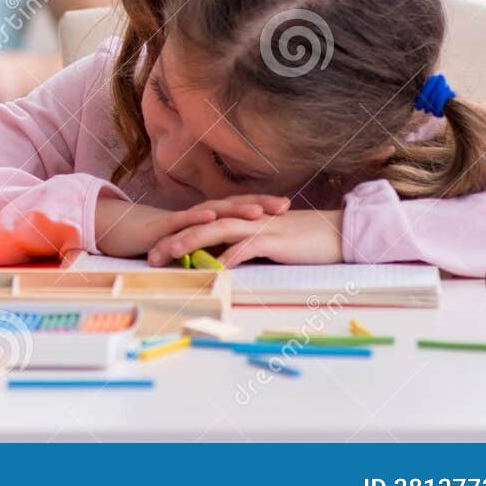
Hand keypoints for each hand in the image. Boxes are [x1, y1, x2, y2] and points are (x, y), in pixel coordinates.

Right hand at [95, 193, 289, 258]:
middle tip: (285, 206)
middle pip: (232, 204)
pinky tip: (213, 216)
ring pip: (212, 210)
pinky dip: (198, 217)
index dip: (263, 205)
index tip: (288, 207)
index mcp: (208, 217)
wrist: (123, 231)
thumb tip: (240, 255)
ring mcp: (181, 217)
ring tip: (257, 210)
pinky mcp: (163, 225)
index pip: (239, 208)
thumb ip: (214, 246)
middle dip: (259, 203)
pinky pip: (182, 220)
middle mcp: (198, 213)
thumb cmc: (161, 238)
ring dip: (235, 209)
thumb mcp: (194, 245)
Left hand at [146, 208, 341, 267]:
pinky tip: (216, 265)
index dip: (176, 239)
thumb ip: (239, 249)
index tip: (154, 254)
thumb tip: (217, 264)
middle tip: (151, 257)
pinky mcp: (274, 239)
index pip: (201, 227)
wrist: (334, 233)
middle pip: (201, 226)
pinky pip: (248, 245)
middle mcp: (244, 220)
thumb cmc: (299, 242)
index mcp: (239, 220)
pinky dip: (231, 254)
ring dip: (192, 243)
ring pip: (217, 231)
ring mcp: (258, 227)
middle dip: (173, 241)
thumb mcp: (263, 245)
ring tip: (171, 255)